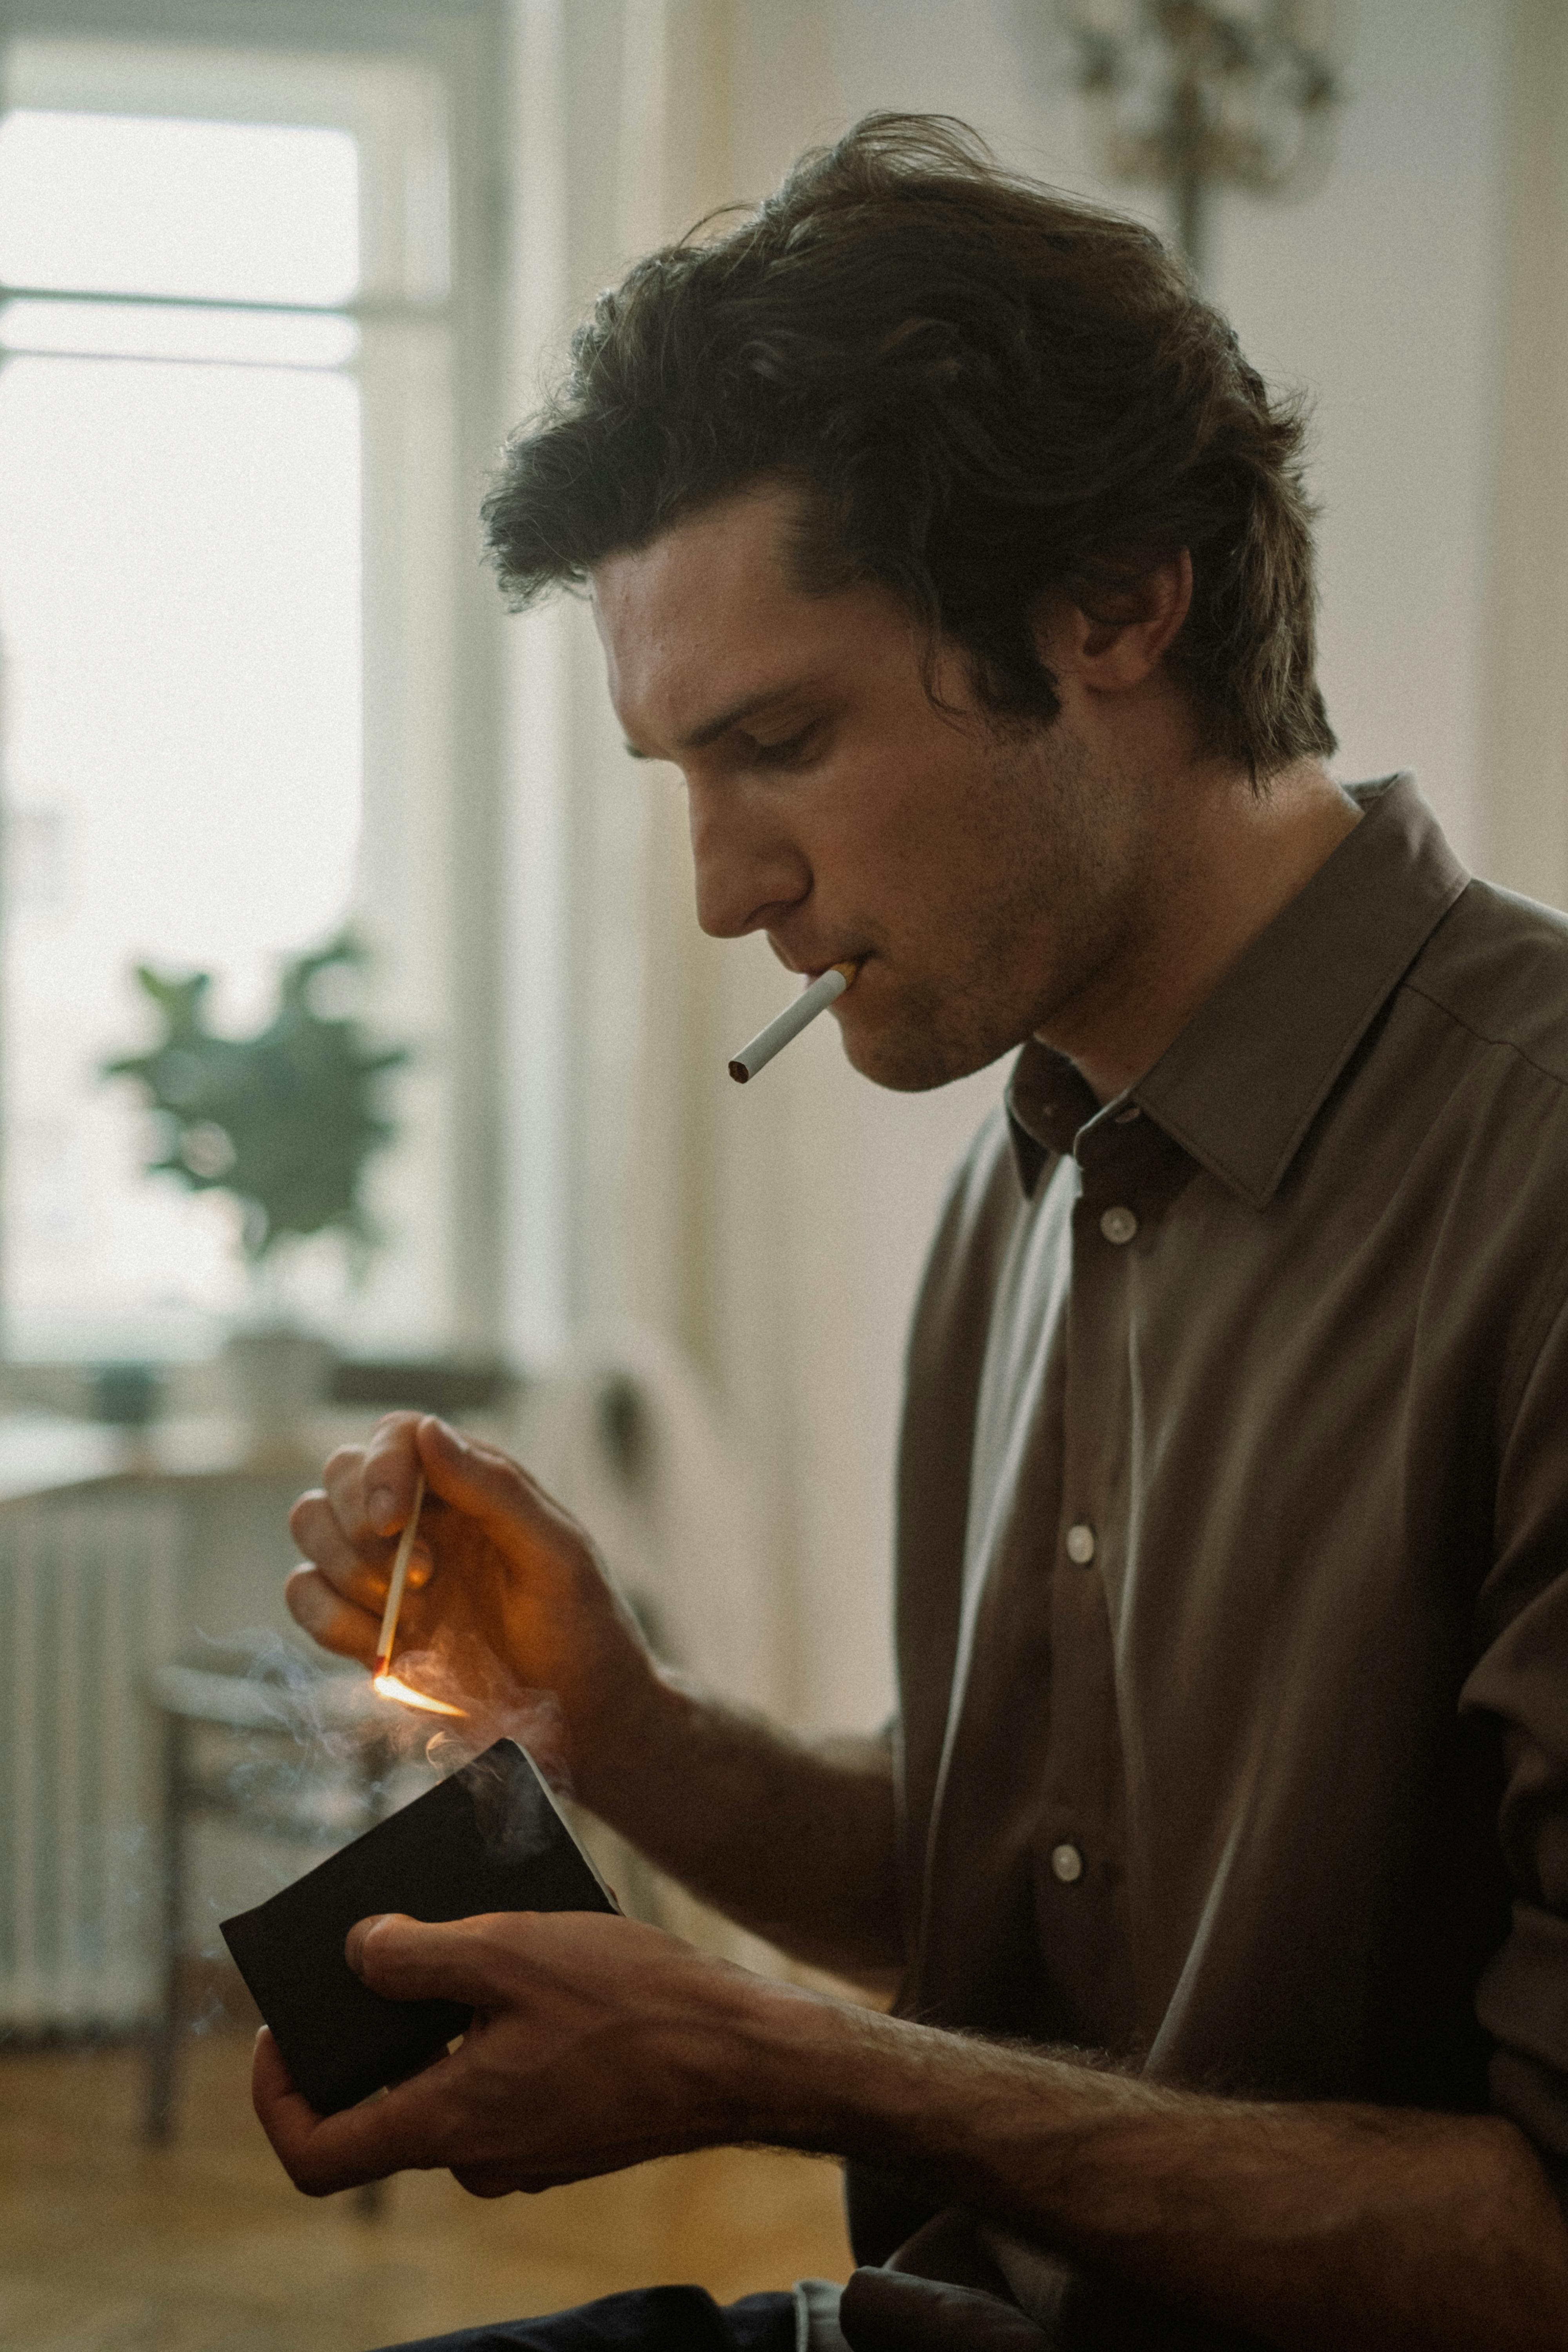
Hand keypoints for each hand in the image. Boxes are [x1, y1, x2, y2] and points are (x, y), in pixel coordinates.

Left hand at [251, 1909, 762, 2196]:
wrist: (743, 2056)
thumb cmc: (633, 2005)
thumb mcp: (510, 1952)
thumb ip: (417, 1956)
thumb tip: (358, 1951)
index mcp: (449, 2124)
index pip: (319, 2153)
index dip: (277, 2094)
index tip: (284, 2029)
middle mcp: (479, 2156)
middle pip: (385, 2102)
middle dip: (379, 2023)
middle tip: (396, 1941)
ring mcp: (527, 2150)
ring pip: (451, 2082)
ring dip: (451, 2015)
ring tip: (488, 1934)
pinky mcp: (567, 2130)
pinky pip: (504, 2080)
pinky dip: (501, 2026)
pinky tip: (544, 1963)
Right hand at [286, 1415, 653, 1780]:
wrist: (576, 1713)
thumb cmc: (579, 1623)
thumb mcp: (555, 1553)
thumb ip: (495, 1488)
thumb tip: (428, 1430)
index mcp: (467, 1481)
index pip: (397, 1435)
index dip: (380, 1466)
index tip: (392, 1519)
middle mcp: (418, 1514)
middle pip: (340, 1475)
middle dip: (362, 1526)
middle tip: (424, 1576)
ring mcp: (384, 1565)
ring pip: (311, 1524)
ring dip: (349, 1569)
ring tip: (415, 1613)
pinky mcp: (361, 1619)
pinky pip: (304, 1593)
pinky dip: (329, 1618)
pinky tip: (385, 1648)